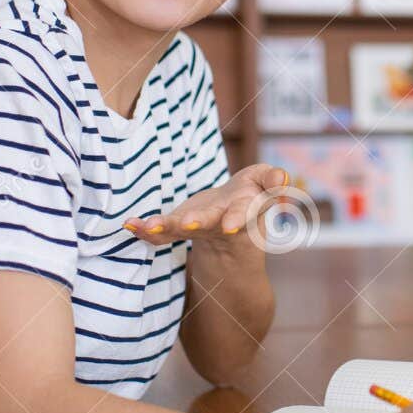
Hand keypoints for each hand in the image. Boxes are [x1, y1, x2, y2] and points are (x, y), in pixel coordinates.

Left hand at [124, 163, 290, 246]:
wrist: (229, 230)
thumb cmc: (247, 196)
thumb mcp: (265, 186)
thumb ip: (273, 181)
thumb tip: (281, 178)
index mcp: (245, 207)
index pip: (244, 212)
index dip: (237, 219)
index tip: (229, 227)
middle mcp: (221, 220)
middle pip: (211, 222)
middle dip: (200, 222)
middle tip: (188, 225)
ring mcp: (198, 227)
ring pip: (182, 228)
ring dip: (167, 227)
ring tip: (150, 226)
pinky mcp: (180, 229)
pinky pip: (162, 234)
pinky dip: (146, 230)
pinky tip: (130, 225)